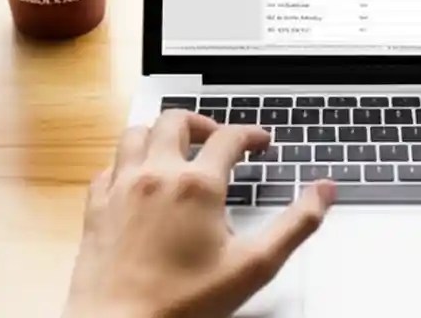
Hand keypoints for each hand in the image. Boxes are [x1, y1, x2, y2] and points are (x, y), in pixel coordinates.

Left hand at [63, 110, 335, 317]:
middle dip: (203, 124)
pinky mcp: (96, 207)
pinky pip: (109, 167)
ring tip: (177, 147)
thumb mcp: (254, 266)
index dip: (251, 134)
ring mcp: (121, 188)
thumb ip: (296, 224)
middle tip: (219, 139)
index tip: (261, 141)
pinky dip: (126, 163)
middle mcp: (156, 176)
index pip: (230, 138)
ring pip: (136, 133)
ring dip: (160, 133)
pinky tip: (137, 179)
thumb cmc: (182, 303)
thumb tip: (324, 191)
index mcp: (197, 186)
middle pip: (177, 122)